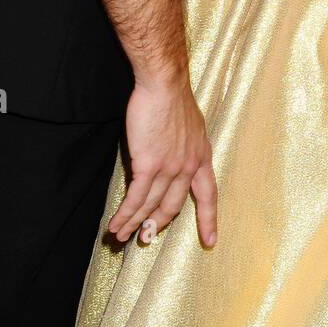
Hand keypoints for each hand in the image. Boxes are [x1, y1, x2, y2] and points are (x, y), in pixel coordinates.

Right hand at [108, 78, 217, 246]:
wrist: (164, 85)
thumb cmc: (174, 99)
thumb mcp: (192, 127)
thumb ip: (185, 147)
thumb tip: (173, 158)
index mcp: (201, 156)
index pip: (208, 195)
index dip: (208, 219)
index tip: (210, 241)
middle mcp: (188, 166)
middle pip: (173, 206)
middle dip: (158, 225)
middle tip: (146, 239)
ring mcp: (169, 167)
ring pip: (151, 205)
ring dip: (135, 224)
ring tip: (122, 237)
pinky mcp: (148, 164)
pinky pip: (136, 197)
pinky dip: (125, 214)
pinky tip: (116, 225)